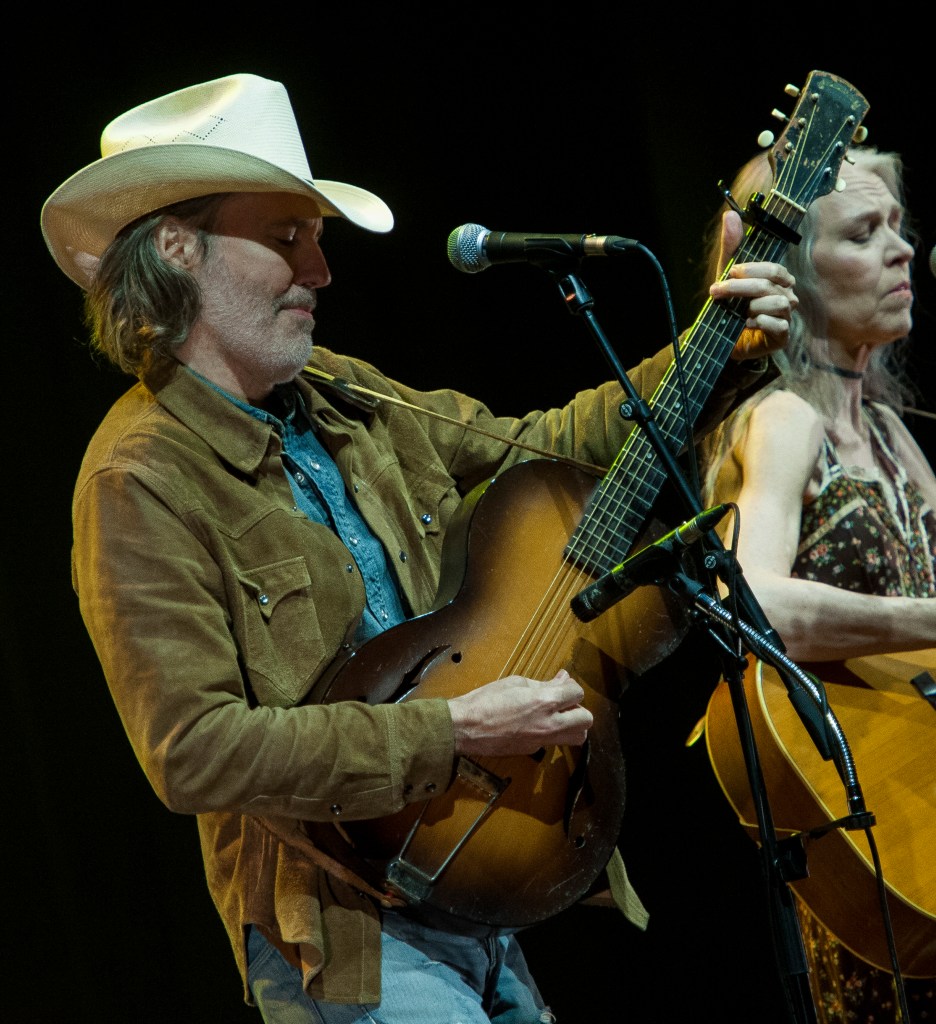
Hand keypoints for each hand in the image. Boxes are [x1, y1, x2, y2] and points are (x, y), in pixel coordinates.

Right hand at [448, 669, 592, 755]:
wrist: (465, 727)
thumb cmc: (485, 701)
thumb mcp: (516, 683)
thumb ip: (544, 683)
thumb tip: (562, 679)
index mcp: (544, 701)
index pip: (577, 693)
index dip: (570, 687)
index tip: (562, 685)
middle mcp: (548, 723)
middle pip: (586, 719)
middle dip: (578, 708)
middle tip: (564, 702)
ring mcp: (541, 740)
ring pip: (577, 738)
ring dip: (574, 726)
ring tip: (559, 716)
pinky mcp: (533, 750)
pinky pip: (555, 742)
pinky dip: (554, 734)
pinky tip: (540, 724)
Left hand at [709, 210, 797, 360]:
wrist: (722, 338)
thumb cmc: (730, 305)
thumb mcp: (726, 275)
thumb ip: (731, 247)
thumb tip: (731, 214)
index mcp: (778, 280)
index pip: (773, 269)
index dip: (751, 270)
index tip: (728, 273)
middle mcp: (786, 296)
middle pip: (770, 285)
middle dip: (741, 288)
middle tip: (718, 291)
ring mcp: (786, 316)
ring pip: (777, 304)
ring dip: (751, 307)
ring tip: (737, 313)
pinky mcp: (782, 336)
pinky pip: (779, 325)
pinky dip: (760, 323)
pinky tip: (747, 324)